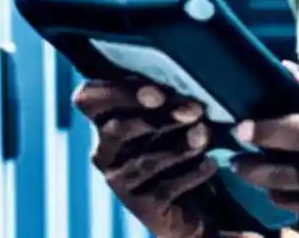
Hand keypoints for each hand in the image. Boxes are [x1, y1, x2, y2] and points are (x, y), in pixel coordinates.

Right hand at [73, 79, 219, 236]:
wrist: (194, 197)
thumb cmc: (180, 139)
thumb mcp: (172, 113)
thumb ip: (169, 100)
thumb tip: (187, 101)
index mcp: (106, 119)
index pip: (89, 99)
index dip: (116, 92)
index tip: (157, 94)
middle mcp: (104, 151)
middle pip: (116, 128)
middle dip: (159, 117)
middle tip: (195, 110)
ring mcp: (119, 181)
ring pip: (144, 160)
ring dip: (179, 146)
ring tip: (205, 135)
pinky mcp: (141, 206)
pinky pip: (165, 188)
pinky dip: (191, 173)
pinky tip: (210, 164)